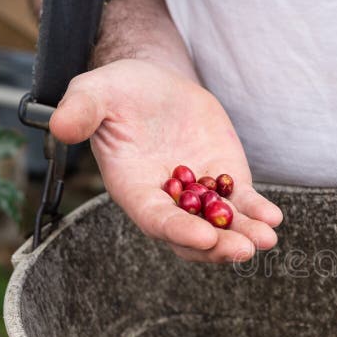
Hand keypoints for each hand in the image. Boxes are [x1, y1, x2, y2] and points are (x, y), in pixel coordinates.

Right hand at [50, 59, 281, 262]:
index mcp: (134, 189)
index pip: (156, 220)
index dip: (178, 230)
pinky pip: (243, 202)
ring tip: (267, 239)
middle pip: (193, 236)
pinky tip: (274, 218)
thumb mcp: (95, 92)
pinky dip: (258, 212)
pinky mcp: (225, 181)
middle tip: (244, 250)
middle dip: (218, 246)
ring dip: (245, 235)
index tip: (203, 238)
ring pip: (223, 225)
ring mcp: (200, 195)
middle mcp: (168, 201)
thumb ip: (81, 110)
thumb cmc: (120, 91)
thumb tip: (62, 125)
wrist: (156, 85)